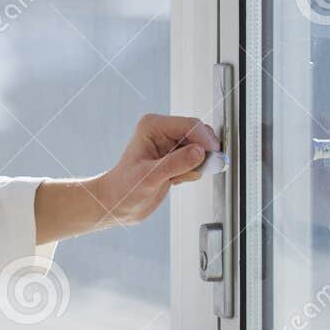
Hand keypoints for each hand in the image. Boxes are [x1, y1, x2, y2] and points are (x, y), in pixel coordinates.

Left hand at [92, 113, 219, 226]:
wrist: (118, 203)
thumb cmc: (124, 188)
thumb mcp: (149, 177)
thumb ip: (174, 163)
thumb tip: (200, 152)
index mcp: (153, 126)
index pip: (191, 125)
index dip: (205, 141)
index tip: (211, 158)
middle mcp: (164, 131)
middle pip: (201, 134)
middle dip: (202, 154)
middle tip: (191, 172)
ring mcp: (172, 144)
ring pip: (203, 148)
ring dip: (197, 165)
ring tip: (175, 177)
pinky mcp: (177, 157)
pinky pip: (199, 160)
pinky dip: (193, 172)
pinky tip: (175, 179)